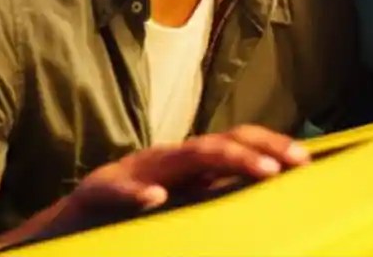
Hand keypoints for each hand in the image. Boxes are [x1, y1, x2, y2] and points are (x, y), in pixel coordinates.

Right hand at [57, 125, 308, 227]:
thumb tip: (266, 206)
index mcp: (182, 166)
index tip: (305, 160)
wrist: (67, 227)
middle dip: (257, 149)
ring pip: (177, 158)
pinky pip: (117, 190)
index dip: (267, 145)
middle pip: (213, 144)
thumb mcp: (178, 208)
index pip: (229, 143)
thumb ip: (212, 199)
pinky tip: (154, 199)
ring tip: (259, 170)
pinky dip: (137, 194)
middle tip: (292, 164)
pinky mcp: (96, 192)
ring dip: (221, 160)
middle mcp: (161, 161)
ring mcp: (129, 173)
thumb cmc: (127, 220)